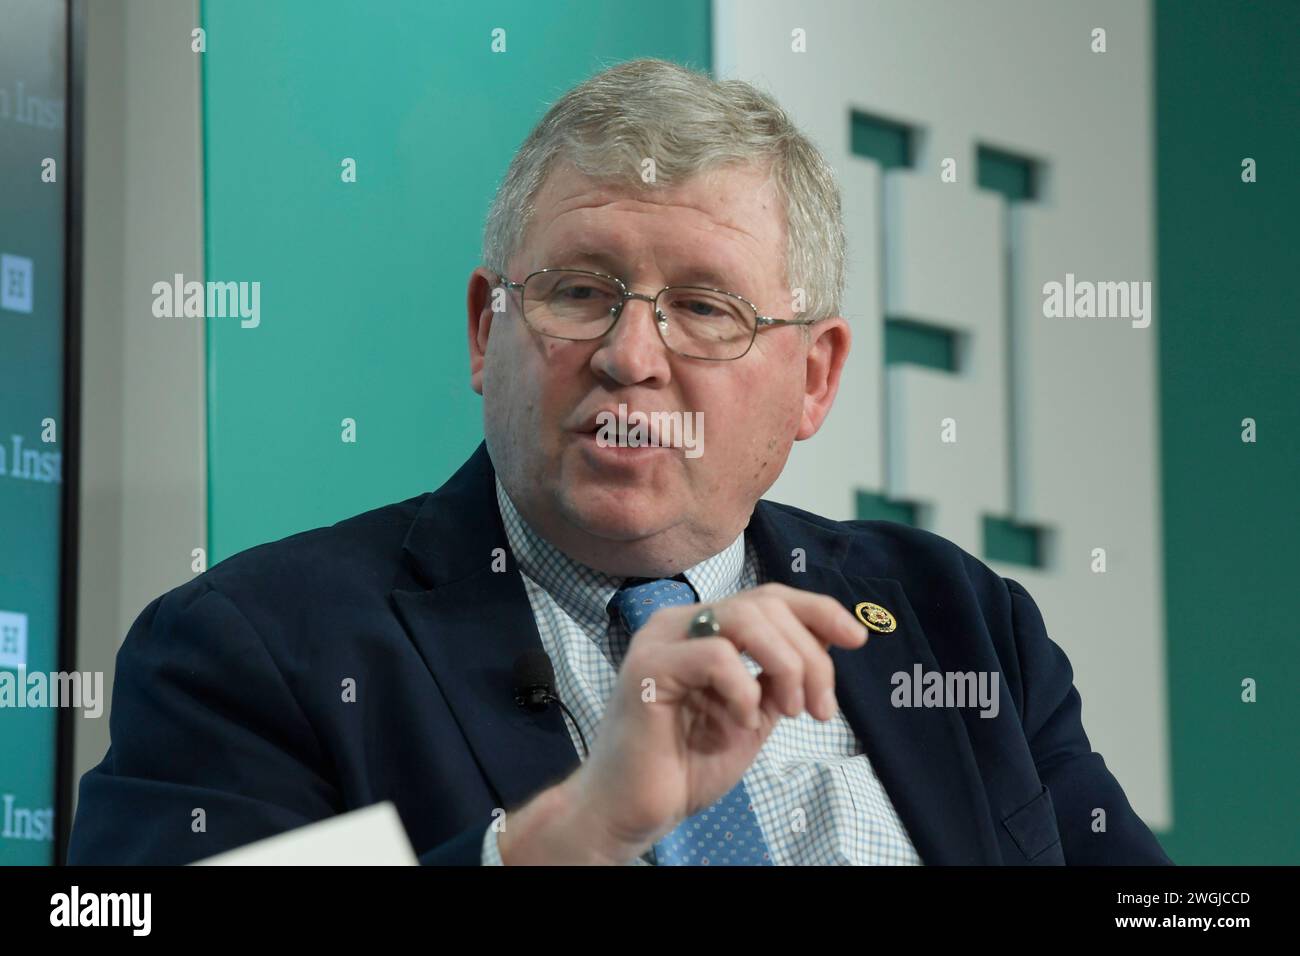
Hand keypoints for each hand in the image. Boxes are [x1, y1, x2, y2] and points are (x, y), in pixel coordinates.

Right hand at [562, 582, 868, 862]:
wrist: (632, 809)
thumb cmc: (686, 763)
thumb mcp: (753, 712)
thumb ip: (780, 675)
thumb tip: (830, 638)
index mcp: (702, 626)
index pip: (769, 596)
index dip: (818, 610)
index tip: (857, 639)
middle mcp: (678, 622)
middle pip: (765, 604)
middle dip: (810, 655)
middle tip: (819, 709)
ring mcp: (659, 641)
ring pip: (744, 618)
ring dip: (786, 665)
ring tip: (789, 712)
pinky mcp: (647, 669)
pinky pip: (715, 657)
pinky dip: (743, 691)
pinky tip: (739, 724)